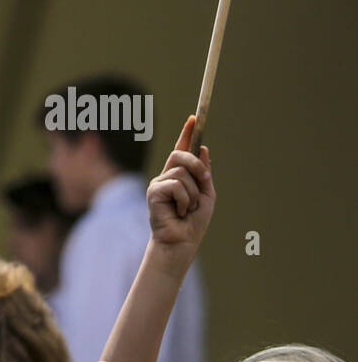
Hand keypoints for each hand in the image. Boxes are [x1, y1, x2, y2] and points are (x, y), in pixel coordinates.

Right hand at [146, 116, 214, 254]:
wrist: (182, 242)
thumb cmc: (193, 222)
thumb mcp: (206, 195)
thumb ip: (204, 173)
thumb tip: (203, 149)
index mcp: (179, 176)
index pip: (182, 149)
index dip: (187, 133)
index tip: (194, 118)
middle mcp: (167, 176)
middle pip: (181, 154)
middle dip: (197, 166)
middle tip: (205, 181)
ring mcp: (159, 183)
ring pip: (182, 173)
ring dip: (194, 194)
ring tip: (188, 209)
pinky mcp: (154, 191)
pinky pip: (177, 186)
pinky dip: (186, 200)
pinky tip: (180, 212)